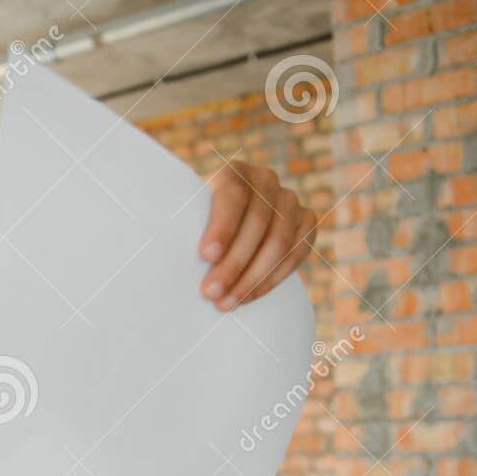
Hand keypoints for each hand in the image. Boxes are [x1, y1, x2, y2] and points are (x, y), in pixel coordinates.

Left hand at [198, 161, 316, 310]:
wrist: (224, 226)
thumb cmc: (196, 224)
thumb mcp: (186, 219)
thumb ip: (186, 228)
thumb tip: (170, 255)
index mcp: (233, 172)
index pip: (233, 196)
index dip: (222, 227)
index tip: (206, 256)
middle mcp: (264, 180)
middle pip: (256, 223)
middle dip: (233, 264)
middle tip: (211, 293)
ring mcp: (288, 200)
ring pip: (279, 242)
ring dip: (252, 278)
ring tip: (226, 303)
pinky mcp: (305, 221)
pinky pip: (298, 252)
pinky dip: (273, 279)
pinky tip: (249, 297)